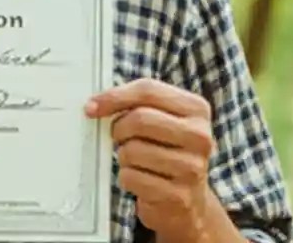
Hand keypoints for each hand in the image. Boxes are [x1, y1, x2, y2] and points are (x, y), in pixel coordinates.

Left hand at [85, 79, 218, 242]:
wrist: (190, 202)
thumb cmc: (168, 152)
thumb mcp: (163, 120)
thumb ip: (136, 104)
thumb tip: (96, 104)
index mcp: (197, 110)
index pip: (148, 90)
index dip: (114, 96)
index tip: (92, 106)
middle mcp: (200, 137)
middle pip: (140, 119)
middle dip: (119, 129)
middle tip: (119, 137)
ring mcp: (192, 168)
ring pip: (132, 150)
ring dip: (123, 156)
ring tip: (136, 161)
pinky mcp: (178, 196)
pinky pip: (131, 177)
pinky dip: (126, 178)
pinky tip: (141, 179)